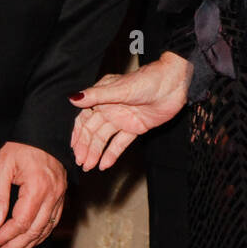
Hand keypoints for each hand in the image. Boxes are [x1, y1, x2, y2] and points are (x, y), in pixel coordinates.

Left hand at [0, 142, 67, 247]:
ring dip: (27, 247)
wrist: (45, 132)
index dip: (3, 238)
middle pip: (33, 232)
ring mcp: (59, 197)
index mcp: (37, 189)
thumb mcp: (3, 166)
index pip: (19, 223)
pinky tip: (29, 243)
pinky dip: (39, 236)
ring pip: (44, 230)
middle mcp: (52, 196)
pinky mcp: (61, 196)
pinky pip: (52, 222)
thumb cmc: (23, 146)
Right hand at [69, 51, 193, 171]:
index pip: (85, 118)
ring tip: (89, 166)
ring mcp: (123, 118)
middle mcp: (110, 108)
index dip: (78, 134)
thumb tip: (73, 98)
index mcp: (103, 96)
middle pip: (93, 131)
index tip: (73, 148)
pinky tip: (105, 164)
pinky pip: (121, 142)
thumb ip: (96, 96)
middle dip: (86, 147)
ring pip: (105, 138)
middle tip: (81, 162)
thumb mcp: (120, 88)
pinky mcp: (136, 127)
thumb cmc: (148, 80)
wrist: (173, 85)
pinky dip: (112, 153)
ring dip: (97, 152)